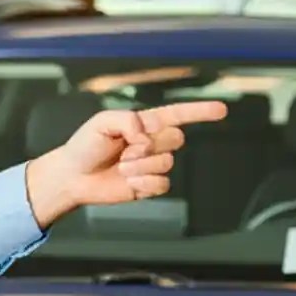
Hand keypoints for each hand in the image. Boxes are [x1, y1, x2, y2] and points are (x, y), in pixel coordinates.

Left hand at [24, 101, 228, 228]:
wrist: (73, 176)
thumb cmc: (84, 146)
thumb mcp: (101, 123)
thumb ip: (126, 120)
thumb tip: (145, 132)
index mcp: (144, 123)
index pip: (179, 115)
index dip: (201, 112)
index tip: (222, 110)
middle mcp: (152, 142)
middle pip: (176, 139)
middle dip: (150, 145)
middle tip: (126, 150)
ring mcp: (152, 164)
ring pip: (167, 162)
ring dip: (141, 165)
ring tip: (121, 166)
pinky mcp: (149, 185)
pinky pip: (162, 184)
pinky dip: (144, 182)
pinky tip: (128, 181)